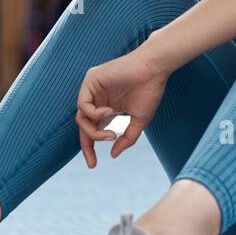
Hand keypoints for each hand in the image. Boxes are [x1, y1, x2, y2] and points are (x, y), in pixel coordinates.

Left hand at [75, 49, 168, 167]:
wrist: (154, 69)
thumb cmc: (150, 91)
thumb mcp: (139, 121)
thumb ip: (127, 139)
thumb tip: (112, 155)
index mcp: (107, 109)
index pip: (92, 131)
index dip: (89, 148)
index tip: (93, 165)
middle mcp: (97, 99)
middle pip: (83, 126)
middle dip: (88, 144)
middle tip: (100, 153)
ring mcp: (92, 89)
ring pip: (81, 119)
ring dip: (94, 131)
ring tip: (111, 133)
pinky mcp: (91, 80)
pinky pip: (83, 105)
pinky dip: (95, 114)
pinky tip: (110, 112)